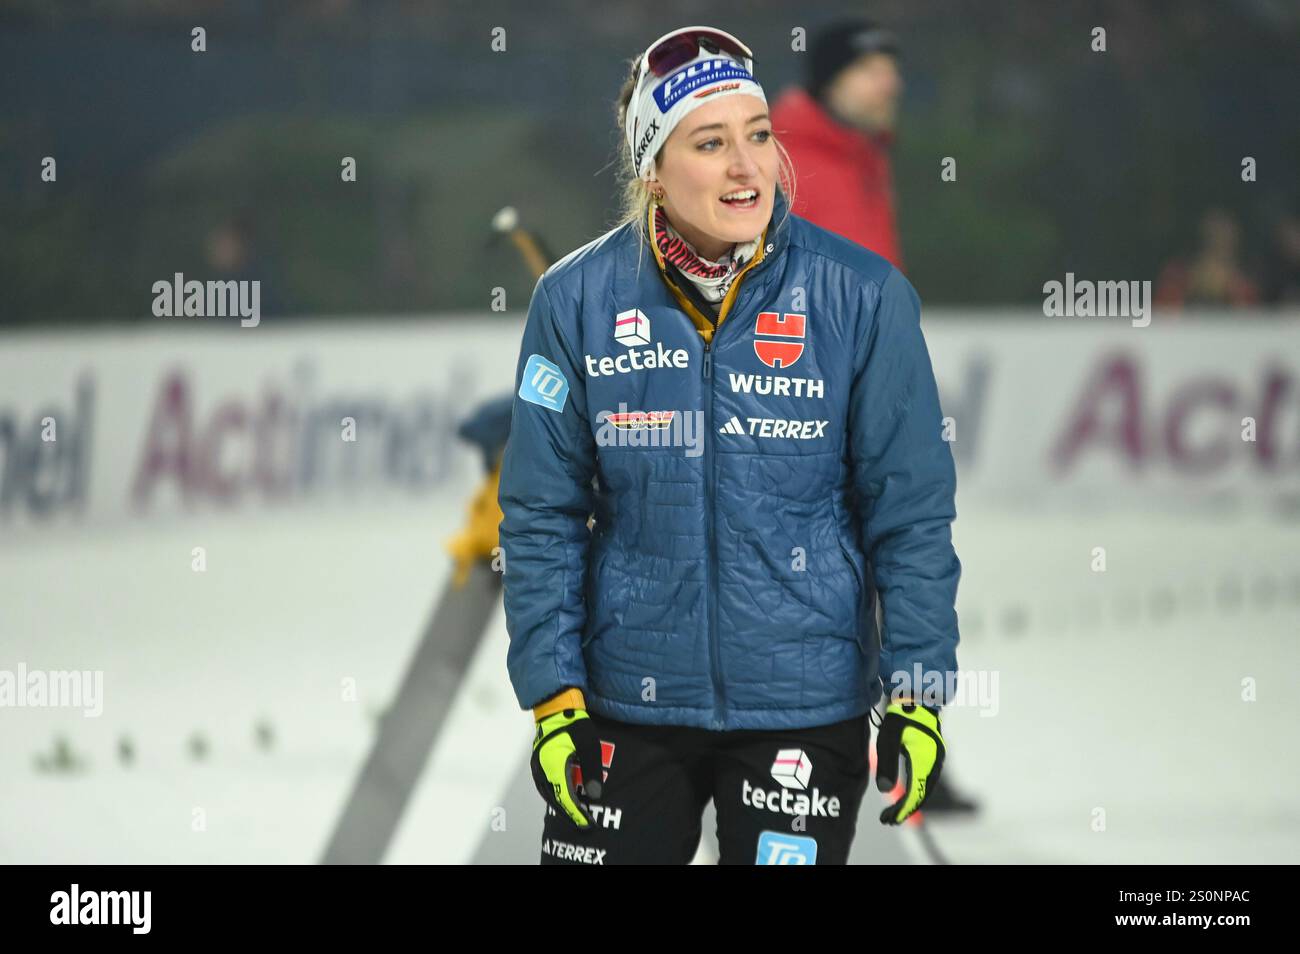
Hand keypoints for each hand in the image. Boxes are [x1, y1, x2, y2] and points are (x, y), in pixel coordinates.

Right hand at [530, 708, 604, 828]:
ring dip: (561, 806)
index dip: (576, 813)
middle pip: (555, 799)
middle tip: (584, 825)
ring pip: (547, 794)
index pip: (565, 797)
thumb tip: (595, 795)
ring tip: (575, 816)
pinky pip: (544, 786)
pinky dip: (554, 797)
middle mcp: (542, 769)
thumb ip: (592, 770)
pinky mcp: (537, 763)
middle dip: (569, 814)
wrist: (556, 707)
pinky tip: (563, 800)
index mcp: (553, 766)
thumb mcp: (589, 745)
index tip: (587, 824)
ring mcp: (537, 767)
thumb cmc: (574, 723)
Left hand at [875, 701, 944, 824]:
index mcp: (925, 760)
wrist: (917, 696)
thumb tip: (885, 790)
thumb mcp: (889, 738)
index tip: (889, 820)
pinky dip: (914, 791)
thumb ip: (887, 763)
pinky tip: (903, 795)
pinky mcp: (932, 755)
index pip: (915, 793)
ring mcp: (935, 759)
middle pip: (921, 794)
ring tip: (893, 813)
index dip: (902, 809)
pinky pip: (925, 779)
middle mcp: (934, 763)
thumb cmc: (901, 715)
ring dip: (909, 802)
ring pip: (924, 788)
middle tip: (888, 821)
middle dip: (905, 810)